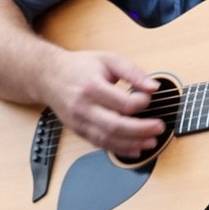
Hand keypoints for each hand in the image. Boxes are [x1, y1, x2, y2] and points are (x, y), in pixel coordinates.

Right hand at [43, 49, 163, 160]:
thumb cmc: (80, 67)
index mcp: (92, 87)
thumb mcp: (108, 59)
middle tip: (159, 127)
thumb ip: (132, 71)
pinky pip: (100, 144)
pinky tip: (135, 149)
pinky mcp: (79, 131)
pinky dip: (119, 149)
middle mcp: (84, 107)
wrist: (49, 76)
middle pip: (115, 126)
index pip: (121, 102)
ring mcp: (80, 122)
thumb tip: (153, 87)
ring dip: (133, 143)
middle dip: (141, 130)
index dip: (141, 103)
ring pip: (108, 139)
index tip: (149, 98)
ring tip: (151, 141)